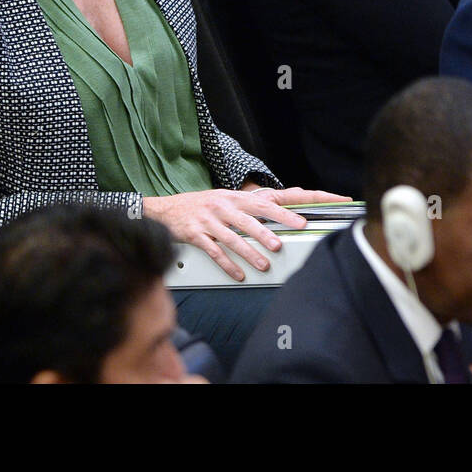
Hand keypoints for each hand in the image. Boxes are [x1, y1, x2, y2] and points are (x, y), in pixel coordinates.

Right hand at [142, 186, 349, 280]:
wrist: (166, 209)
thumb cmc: (203, 205)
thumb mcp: (228, 199)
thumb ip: (253, 204)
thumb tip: (286, 205)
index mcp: (236, 197)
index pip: (268, 201)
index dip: (289, 209)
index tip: (305, 220)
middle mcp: (224, 206)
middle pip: (251, 217)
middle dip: (269, 229)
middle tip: (284, 241)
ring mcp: (209, 220)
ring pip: (232, 237)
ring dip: (250, 252)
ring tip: (264, 264)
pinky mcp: (196, 235)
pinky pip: (214, 251)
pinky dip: (227, 264)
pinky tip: (239, 274)